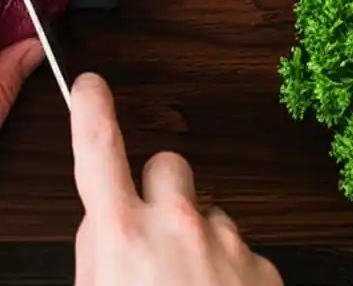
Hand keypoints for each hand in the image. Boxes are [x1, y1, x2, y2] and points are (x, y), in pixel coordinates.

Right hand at [71, 74, 281, 285]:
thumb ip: (97, 248)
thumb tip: (103, 220)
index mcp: (124, 234)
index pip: (99, 147)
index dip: (91, 109)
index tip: (90, 87)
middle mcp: (178, 228)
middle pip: (169, 165)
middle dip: (158, 188)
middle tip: (151, 233)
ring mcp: (227, 246)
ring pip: (208, 213)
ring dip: (195, 236)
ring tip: (187, 282)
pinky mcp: (262, 268)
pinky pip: (239, 250)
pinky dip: (226, 270)